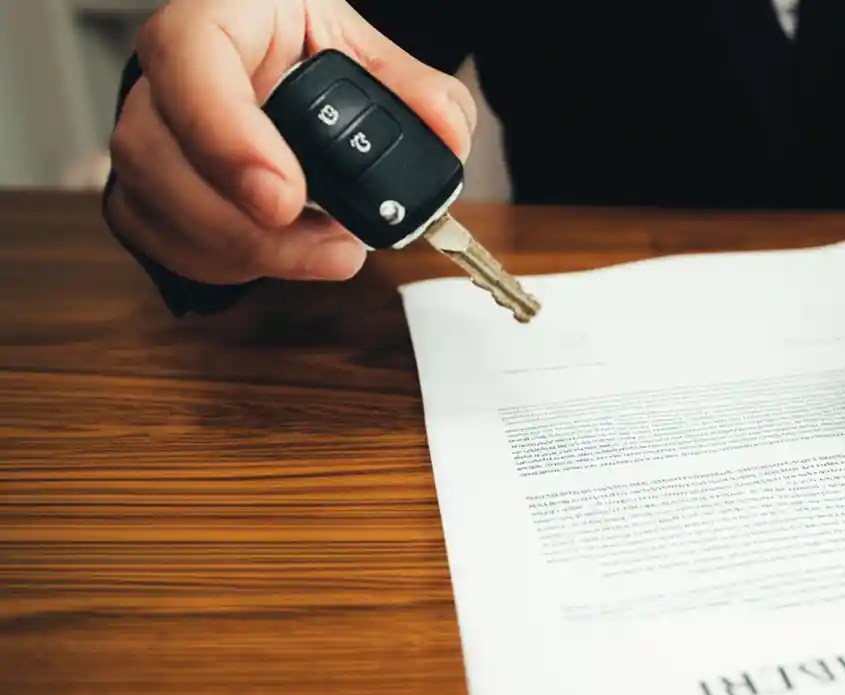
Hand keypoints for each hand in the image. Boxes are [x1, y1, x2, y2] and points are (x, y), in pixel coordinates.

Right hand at [104, 0, 475, 283]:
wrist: (254, 63)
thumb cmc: (295, 48)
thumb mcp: (355, 46)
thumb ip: (413, 89)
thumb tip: (448, 135)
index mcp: (207, 26)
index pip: (189, 65)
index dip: (230, 140)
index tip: (287, 197)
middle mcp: (159, 83)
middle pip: (163, 161)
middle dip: (251, 229)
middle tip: (336, 248)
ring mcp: (144, 142)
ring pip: (164, 214)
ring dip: (252, 254)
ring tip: (329, 253)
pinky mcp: (143, 196)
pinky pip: (169, 247)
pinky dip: (232, 265)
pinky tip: (283, 255)